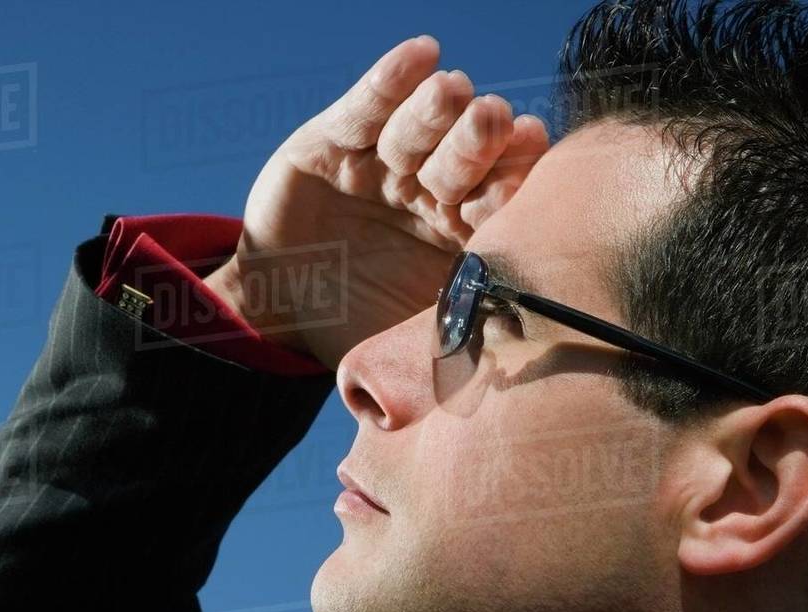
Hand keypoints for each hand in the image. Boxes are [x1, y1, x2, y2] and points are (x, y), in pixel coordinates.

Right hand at [202, 36, 549, 369]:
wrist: (275, 310)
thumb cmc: (351, 322)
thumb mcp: (405, 342)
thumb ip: (450, 339)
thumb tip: (503, 360)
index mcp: (457, 233)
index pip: (497, 199)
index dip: (515, 177)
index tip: (532, 155)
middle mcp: (426, 190)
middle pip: (462, 157)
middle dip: (478, 139)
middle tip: (494, 121)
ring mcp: (381, 164)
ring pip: (415, 129)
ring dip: (436, 109)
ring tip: (451, 92)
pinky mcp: (331, 143)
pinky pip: (364, 108)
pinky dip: (388, 81)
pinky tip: (418, 55)